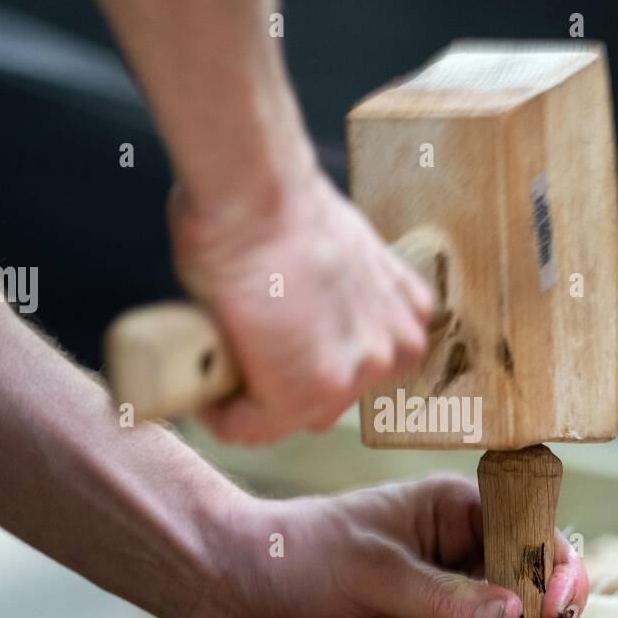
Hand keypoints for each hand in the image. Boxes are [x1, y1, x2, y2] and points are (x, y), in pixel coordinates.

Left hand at [169, 171, 432, 444]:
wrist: (257, 187)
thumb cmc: (221, 252)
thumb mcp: (210, 334)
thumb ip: (238, 374)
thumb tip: (236, 378)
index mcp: (306, 391)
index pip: (257, 430)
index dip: (226, 411)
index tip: (214, 390)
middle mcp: (360, 371)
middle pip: (311, 410)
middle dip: (279, 392)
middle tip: (254, 358)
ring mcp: (390, 334)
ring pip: (356, 377)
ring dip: (329, 360)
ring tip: (294, 324)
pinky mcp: (408, 299)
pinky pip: (393, 334)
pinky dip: (368, 324)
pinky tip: (335, 305)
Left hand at [192, 474, 592, 617]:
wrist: (233, 592)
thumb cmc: (297, 555)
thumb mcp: (370, 569)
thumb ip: (441, 597)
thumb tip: (515, 617)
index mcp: (455, 512)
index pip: (530, 530)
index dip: (555, 568)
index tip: (551, 609)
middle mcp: (464, 555)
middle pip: (536, 584)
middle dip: (560, 617)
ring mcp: (452, 604)